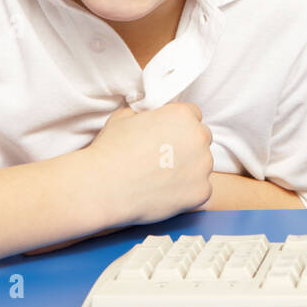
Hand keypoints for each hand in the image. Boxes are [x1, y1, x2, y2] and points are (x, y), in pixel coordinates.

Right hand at [87, 103, 213, 225]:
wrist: (102, 187)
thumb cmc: (110, 151)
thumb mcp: (124, 116)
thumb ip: (147, 113)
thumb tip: (150, 116)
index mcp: (183, 115)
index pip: (192, 115)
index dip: (178, 127)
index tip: (166, 138)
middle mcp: (199, 137)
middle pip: (201, 139)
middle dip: (187, 146)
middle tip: (163, 159)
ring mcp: (203, 166)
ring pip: (202, 165)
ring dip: (189, 169)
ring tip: (160, 179)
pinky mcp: (202, 192)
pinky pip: (201, 190)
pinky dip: (188, 193)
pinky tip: (166, 194)